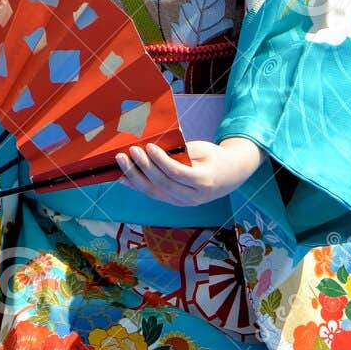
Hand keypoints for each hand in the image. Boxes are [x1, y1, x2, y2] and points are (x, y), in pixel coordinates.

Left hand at [114, 136, 261, 205]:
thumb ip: (181, 151)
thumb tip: (155, 148)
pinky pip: (153, 194)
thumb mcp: (203, 150)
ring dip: (134, 177)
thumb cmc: (214, 158)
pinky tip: (122, 177)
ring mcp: (182, 203)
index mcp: (203, 182)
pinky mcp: (174, 202)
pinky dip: (136, 185)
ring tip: (122, 161)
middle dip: (144, 167)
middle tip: (131, 151)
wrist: (229, 176)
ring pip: (154, 192)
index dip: (160, 160)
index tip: (149, 146)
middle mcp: (192, 197)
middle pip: (162, 184)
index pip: (177, 173)